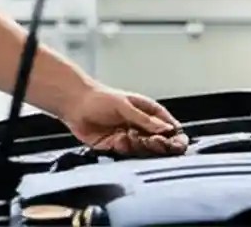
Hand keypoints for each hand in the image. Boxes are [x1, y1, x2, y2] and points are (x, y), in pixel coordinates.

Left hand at [62, 85, 188, 155]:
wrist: (74, 104)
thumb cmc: (99, 98)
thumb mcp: (124, 106)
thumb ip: (144, 119)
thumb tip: (166, 128)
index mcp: (148, 113)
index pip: (170, 128)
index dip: (176, 138)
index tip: (175, 143)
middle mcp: (142, 127)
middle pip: (161, 143)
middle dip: (158, 144)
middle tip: (151, 141)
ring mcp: (131, 137)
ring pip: (145, 151)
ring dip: (139, 146)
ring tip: (129, 136)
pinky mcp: (118, 147)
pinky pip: (128, 153)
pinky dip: (124, 148)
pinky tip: (118, 139)